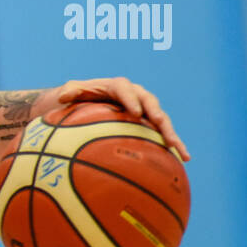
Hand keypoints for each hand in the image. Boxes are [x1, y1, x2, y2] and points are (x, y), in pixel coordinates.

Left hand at [56, 77, 190, 160]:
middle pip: (151, 104)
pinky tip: (183, 160)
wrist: (89, 99)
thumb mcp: (71, 91)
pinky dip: (172, 145)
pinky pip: (161, 134)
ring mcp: (145, 109)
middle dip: (158, 116)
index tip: (136, 112)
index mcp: (118, 86)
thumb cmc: (78, 95)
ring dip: (172, 134)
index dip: (131, 100)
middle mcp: (136, 96)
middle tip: (164, 128)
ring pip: (162, 120)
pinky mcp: (149, 123)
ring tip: (180, 150)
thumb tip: (63, 96)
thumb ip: (70, 91)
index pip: (125, 90)